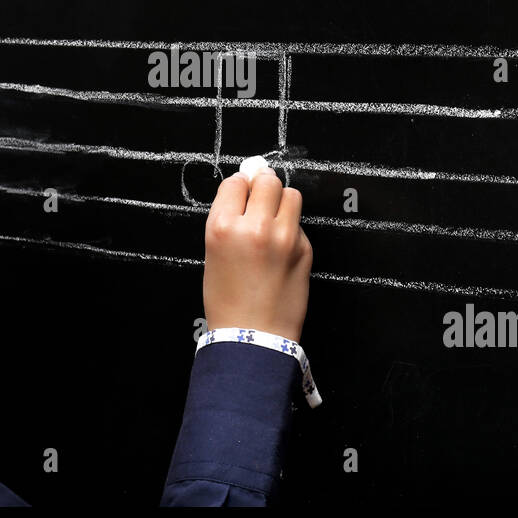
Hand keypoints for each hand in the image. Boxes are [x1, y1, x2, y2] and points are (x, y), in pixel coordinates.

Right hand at [201, 166, 310, 342]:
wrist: (252, 337)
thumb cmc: (227, 301)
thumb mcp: (213, 254)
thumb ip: (228, 219)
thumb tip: (245, 187)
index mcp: (223, 227)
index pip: (236, 182)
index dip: (239, 187)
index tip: (242, 194)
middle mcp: (254, 227)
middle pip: (268, 180)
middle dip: (263, 186)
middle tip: (261, 200)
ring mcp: (283, 237)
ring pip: (291, 194)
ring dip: (282, 202)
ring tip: (274, 221)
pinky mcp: (305, 249)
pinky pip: (299, 224)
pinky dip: (291, 230)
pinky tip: (281, 250)